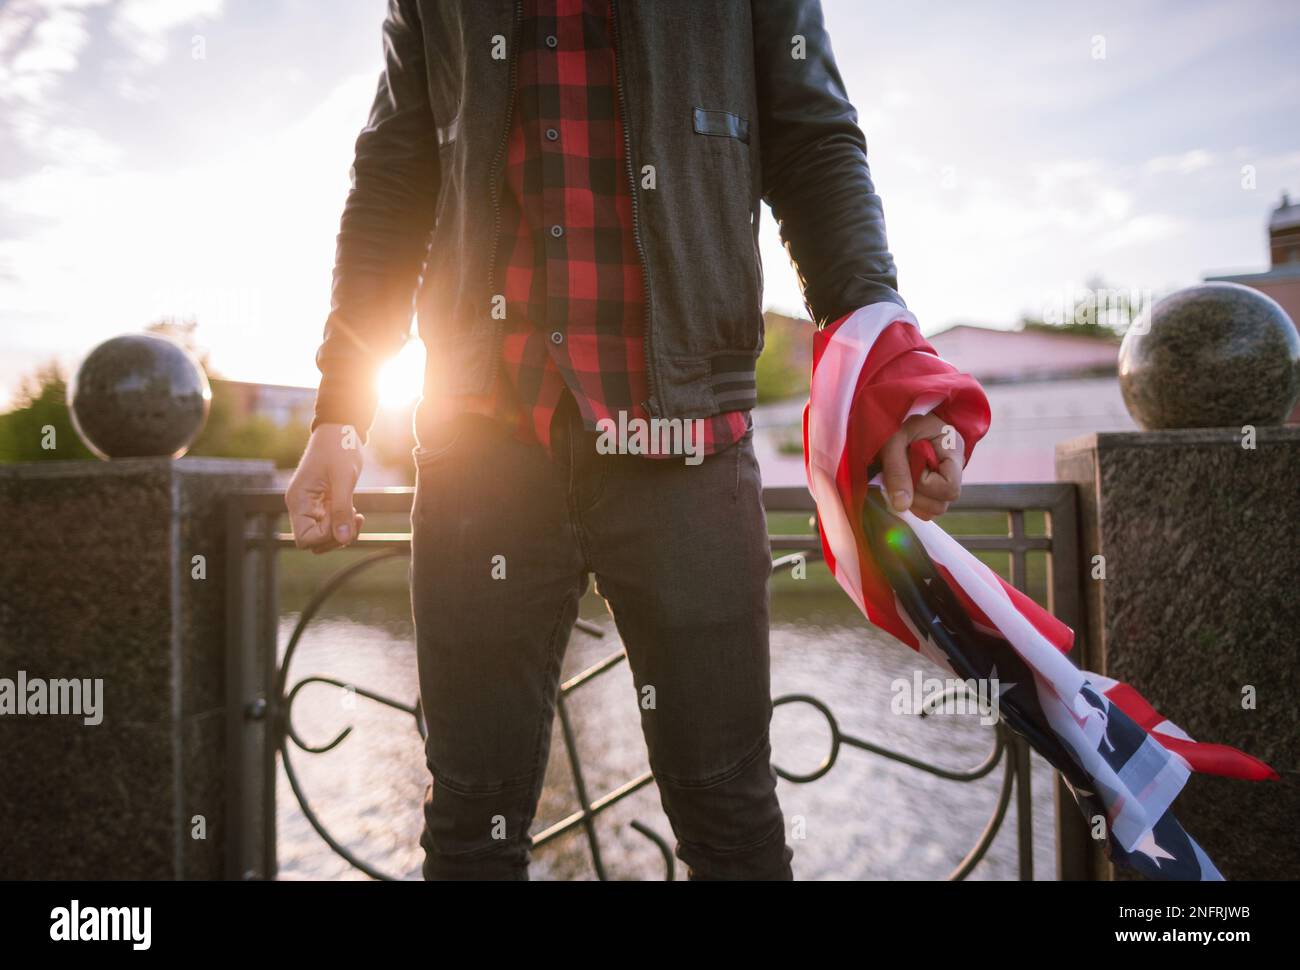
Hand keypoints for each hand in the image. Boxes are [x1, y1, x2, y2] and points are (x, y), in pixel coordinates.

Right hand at [285, 423, 365, 553]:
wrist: (341, 430)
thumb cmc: (339, 449)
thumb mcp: (343, 479)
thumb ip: (342, 509)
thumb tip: (343, 539)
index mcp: (298, 501)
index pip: (304, 539)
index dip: (326, 537)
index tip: (346, 519)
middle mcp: (301, 507)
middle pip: (314, 542)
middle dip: (337, 537)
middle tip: (356, 518)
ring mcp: (311, 506)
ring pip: (323, 536)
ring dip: (342, 532)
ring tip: (357, 515)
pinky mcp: (323, 504)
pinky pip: (331, 525)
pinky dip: (344, 524)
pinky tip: (356, 512)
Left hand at [878, 413, 963, 520]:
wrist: (897, 412)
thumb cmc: (897, 421)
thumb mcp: (893, 440)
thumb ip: (897, 471)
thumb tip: (901, 506)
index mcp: (952, 450)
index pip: (950, 488)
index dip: (926, 486)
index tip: (910, 467)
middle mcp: (955, 469)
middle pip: (943, 503)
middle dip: (917, 496)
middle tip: (900, 474)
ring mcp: (945, 480)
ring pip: (934, 509)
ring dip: (912, 501)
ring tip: (900, 477)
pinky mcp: (933, 487)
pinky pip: (926, 508)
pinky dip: (911, 503)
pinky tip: (901, 484)